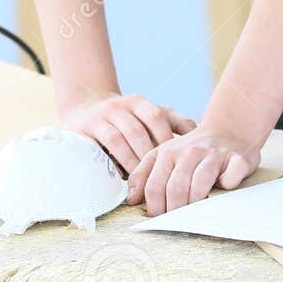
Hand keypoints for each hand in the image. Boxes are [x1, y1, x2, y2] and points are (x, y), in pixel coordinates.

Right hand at [62, 93, 194, 174]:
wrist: (85, 108)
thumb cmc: (126, 119)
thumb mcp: (148, 115)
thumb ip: (174, 122)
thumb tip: (200, 134)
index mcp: (138, 102)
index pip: (156, 116)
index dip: (166, 137)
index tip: (176, 158)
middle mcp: (119, 107)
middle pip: (137, 129)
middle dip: (149, 153)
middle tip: (161, 175)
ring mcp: (99, 117)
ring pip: (118, 139)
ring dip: (131, 160)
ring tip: (143, 179)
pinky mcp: (82, 130)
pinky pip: (98, 147)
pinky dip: (110, 161)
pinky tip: (120, 175)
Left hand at [127, 126, 260, 215]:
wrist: (227, 130)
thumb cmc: (193, 151)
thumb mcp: (163, 156)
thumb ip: (144, 175)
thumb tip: (131, 199)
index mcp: (168, 152)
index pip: (154, 187)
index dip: (155, 208)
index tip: (160, 217)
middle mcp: (190, 151)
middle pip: (176, 189)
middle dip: (175, 211)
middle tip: (177, 220)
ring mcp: (214, 154)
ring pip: (200, 185)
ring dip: (196, 204)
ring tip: (195, 211)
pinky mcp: (237, 158)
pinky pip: (229, 180)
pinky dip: (225, 188)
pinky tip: (222, 188)